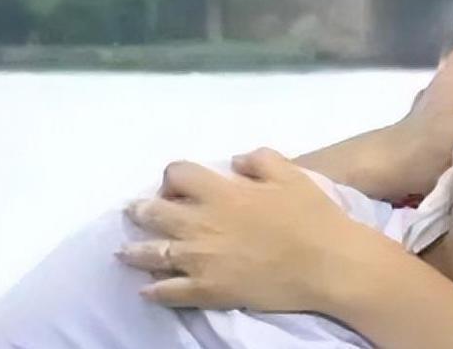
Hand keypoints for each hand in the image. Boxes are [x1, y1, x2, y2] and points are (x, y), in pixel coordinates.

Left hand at [118, 148, 400, 311]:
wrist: (327, 263)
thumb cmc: (313, 215)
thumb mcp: (291, 174)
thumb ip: (261, 160)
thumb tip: (235, 161)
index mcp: (222, 192)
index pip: (177, 174)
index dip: (174, 177)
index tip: (177, 185)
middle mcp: (201, 223)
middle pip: (154, 212)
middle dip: (141, 211)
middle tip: (136, 213)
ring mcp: (200, 259)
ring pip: (151, 254)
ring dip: (134, 251)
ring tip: (125, 252)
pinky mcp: (207, 290)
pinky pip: (168, 292)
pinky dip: (154, 291)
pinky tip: (147, 290)